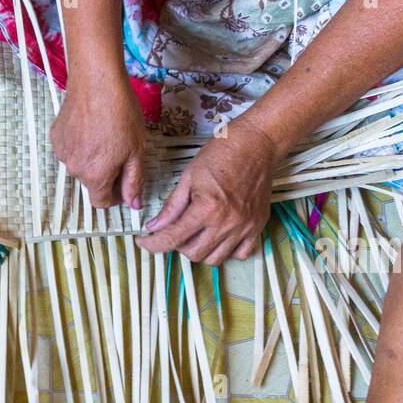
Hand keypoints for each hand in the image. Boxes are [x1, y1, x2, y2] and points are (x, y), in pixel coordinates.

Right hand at [50, 75, 145, 209]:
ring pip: (79, 165)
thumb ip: (134, 181)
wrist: (96, 81)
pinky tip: (90, 127)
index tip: (123, 184)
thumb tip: (134, 204)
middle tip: (119, 151)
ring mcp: (62, 153)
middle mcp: (74, 169)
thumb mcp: (137, 150)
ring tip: (104, 135)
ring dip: (91, 158)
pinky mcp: (56, 137)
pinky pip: (69, 149)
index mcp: (96, 176)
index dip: (115, 197)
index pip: (101, 202)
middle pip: (90, 183)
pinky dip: (79, 144)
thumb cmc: (120, 113)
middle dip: (104, 174)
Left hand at [136, 120, 279, 264]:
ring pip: (214, 259)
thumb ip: (172, 206)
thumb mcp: (189, 176)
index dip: (153, 244)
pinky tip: (219, 236)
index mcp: (207, 208)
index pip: (172, 239)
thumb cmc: (223, 153)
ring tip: (197, 232)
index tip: (144, 242)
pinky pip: (240, 254)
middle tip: (175, 229)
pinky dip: (226, 251)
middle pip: (193, 254)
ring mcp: (245, 227)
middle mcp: (227, 223)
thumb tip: (155, 225)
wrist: (258, 144)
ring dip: (200, 249)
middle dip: (177, 245)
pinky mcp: (257, 227)